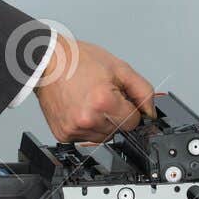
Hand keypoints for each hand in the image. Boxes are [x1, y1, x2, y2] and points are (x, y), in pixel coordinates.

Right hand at [34, 33, 154, 143]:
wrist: (47, 61)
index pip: (134, 122)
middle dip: (116, 115)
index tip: (121, 98)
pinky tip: (80, 108)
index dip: (130, 108)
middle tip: (102, 95)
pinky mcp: (63, 135)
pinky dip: (87, 126)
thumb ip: (142, 91)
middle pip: (119, 131)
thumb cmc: (78, 61)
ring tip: (89, 100)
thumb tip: (151, 111)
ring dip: (102, 122)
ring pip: (103, 136)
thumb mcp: (119, 68)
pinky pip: (85, 138)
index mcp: (103, 102)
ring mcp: (74, 129)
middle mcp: (88, 119)